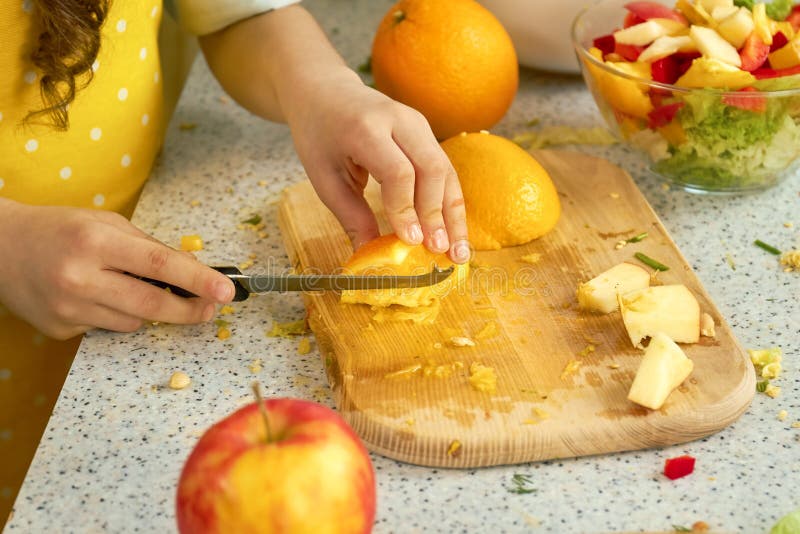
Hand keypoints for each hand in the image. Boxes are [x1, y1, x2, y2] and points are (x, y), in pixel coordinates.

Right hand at [0, 200, 234, 339]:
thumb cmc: (60, 229)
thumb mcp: (105, 223)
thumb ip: (148, 246)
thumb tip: (192, 269)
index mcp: (94, 241)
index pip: (158, 264)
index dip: (197, 279)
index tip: (225, 290)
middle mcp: (79, 277)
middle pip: (151, 305)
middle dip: (189, 310)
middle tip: (210, 308)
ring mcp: (68, 308)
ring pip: (134, 322)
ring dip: (148, 310)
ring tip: (128, 286)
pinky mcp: (60, 329)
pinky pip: (108, 328)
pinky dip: (117, 315)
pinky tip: (96, 296)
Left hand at [199, 5, 468, 260]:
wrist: (325, 91)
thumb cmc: (319, 135)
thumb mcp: (323, 176)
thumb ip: (349, 214)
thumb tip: (369, 254)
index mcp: (367, 128)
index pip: (398, 171)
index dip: (407, 208)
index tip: (410, 241)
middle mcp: (399, 120)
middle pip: (431, 168)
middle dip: (437, 213)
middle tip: (439, 250)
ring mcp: (418, 122)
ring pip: (445, 170)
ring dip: (453, 214)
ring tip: (458, 252)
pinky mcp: (426, 132)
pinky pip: (444, 169)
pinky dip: (450, 202)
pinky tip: (454, 232)